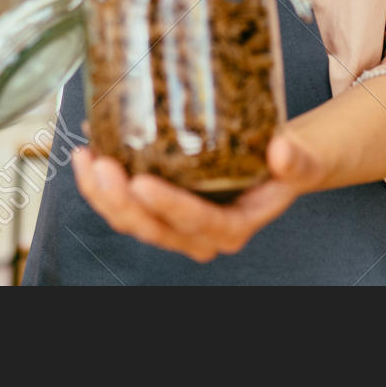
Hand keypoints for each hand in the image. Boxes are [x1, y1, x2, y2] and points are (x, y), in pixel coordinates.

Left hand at [71, 128, 326, 262]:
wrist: (277, 165)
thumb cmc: (286, 164)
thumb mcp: (299, 159)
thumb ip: (294, 159)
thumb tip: (281, 151)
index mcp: (233, 227)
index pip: (197, 222)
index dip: (167, 206)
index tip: (142, 181)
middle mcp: (200, 234)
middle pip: (152, 228)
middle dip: (121, 200)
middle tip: (103, 165)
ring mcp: (175, 225)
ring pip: (130, 220)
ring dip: (102, 194)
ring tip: (86, 158)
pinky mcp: (158, 209)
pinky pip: (123, 205)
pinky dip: (101, 184)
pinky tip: (88, 154)